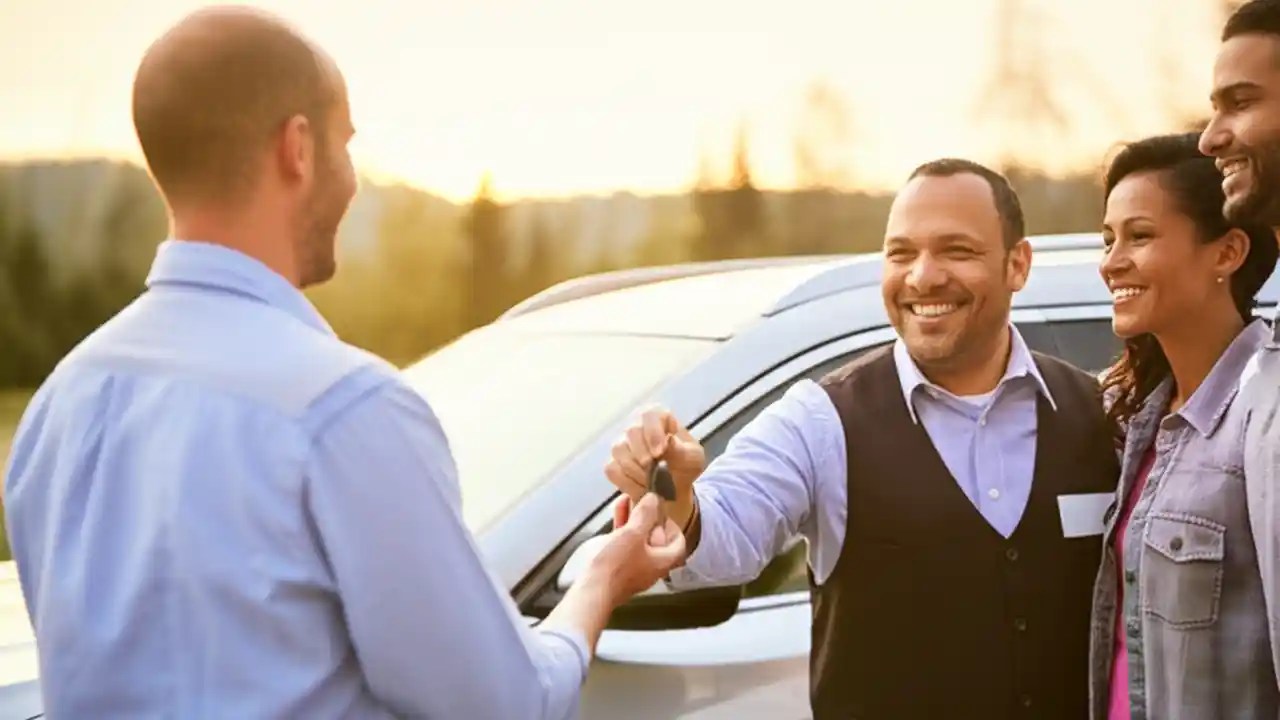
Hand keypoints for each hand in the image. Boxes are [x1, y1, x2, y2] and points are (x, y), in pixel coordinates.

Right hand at [586, 494, 686, 604]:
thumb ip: (646, 514)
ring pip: (637, 539)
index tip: (662, 512)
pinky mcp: (614, 567)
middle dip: (649, 518)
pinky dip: (621, 526)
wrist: (589, 591)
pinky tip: (616, 510)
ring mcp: (631, 568)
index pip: (677, 544)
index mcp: (661, 561)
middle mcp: (649, 566)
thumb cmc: (615, 564)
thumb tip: (654, 499)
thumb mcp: (633, 533)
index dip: (673, 526)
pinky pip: (622, 543)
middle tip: (643, 502)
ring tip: (628, 499)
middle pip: (656, 539)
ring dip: (634, 519)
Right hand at [604, 406, 705, 527]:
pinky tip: (643, 488)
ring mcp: (622, 445)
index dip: (653, 432)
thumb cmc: (685, 466)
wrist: (674, 489)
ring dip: (637, 471)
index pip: (649, 415)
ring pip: (619, 451)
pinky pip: (613, 469)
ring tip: (653, 483)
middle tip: (655, 471)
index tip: (660, 452)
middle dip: (643, 454)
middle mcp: (637, 427)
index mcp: (659, 418)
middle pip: (632, 432)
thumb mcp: (693, 459)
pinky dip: (628, 483)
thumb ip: (682, 450)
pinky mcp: (613, 464)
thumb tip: (668, 441)